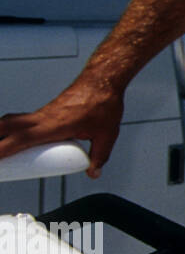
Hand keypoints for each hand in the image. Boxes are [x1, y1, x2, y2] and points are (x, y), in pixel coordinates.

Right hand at [0, 80, 124, 178]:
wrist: (103, 80)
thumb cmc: (104, 104)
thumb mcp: (106, 135)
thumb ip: (99, 156)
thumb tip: (93, 174)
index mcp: (53, 126)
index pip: (20, 139)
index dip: (2, 150)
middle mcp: (41, 118)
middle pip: (5, 126)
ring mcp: (41, 113)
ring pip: (11, 121)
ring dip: (0, 131)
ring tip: (2, 149)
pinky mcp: (44, 110)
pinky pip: (21, 119)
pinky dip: (12, 127)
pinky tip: (16, 137)